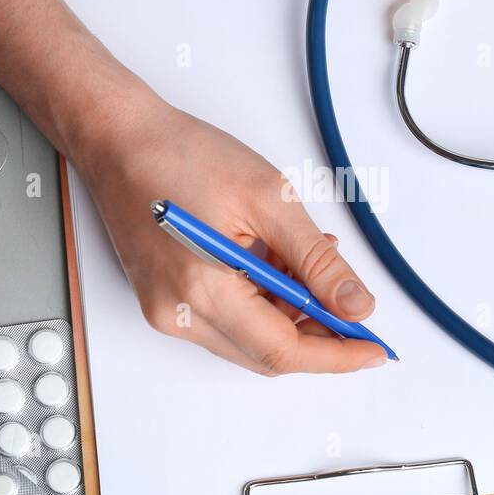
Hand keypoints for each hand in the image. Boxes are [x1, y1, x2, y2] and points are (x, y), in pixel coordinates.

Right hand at [69, 81, 388, 375]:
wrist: (120, 140)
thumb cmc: (180, 156)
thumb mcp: (269, 199)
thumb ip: (316, 261)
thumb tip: (354, 304)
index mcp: (201, 290)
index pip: (283, 350)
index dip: (336, 355)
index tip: (373, 349)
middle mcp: (178, 314)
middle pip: (267, 355)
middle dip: (319, 338)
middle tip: (356, 311)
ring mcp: (166, 311)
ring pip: (249, 341)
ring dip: (292, 318)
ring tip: (314, 267)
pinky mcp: (164, 302)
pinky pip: (227, 323)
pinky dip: (263, 306)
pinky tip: (279, 268)